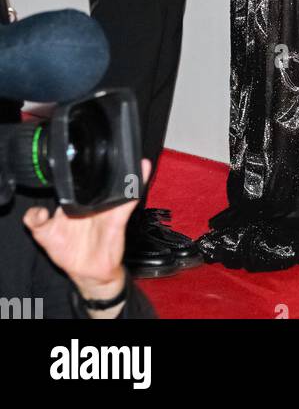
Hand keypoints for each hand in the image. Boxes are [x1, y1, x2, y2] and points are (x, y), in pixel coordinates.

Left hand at [22, 157, 151, 311]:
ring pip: (120, 186)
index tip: (87, 151)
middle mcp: (94, 203)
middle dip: (113, 164)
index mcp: (77, 202)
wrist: (86, 273)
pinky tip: (140, 174)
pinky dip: (134, 188)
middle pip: (105, 179)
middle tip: (116, 148)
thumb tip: (37, 211)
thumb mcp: (45, 236)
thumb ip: (35, 222)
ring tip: (134, 158)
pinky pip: (127, 202)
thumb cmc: (67, 251)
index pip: (83, 180)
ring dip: (129, 172)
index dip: (87, 166)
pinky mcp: (117, 220)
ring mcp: (107, 210)